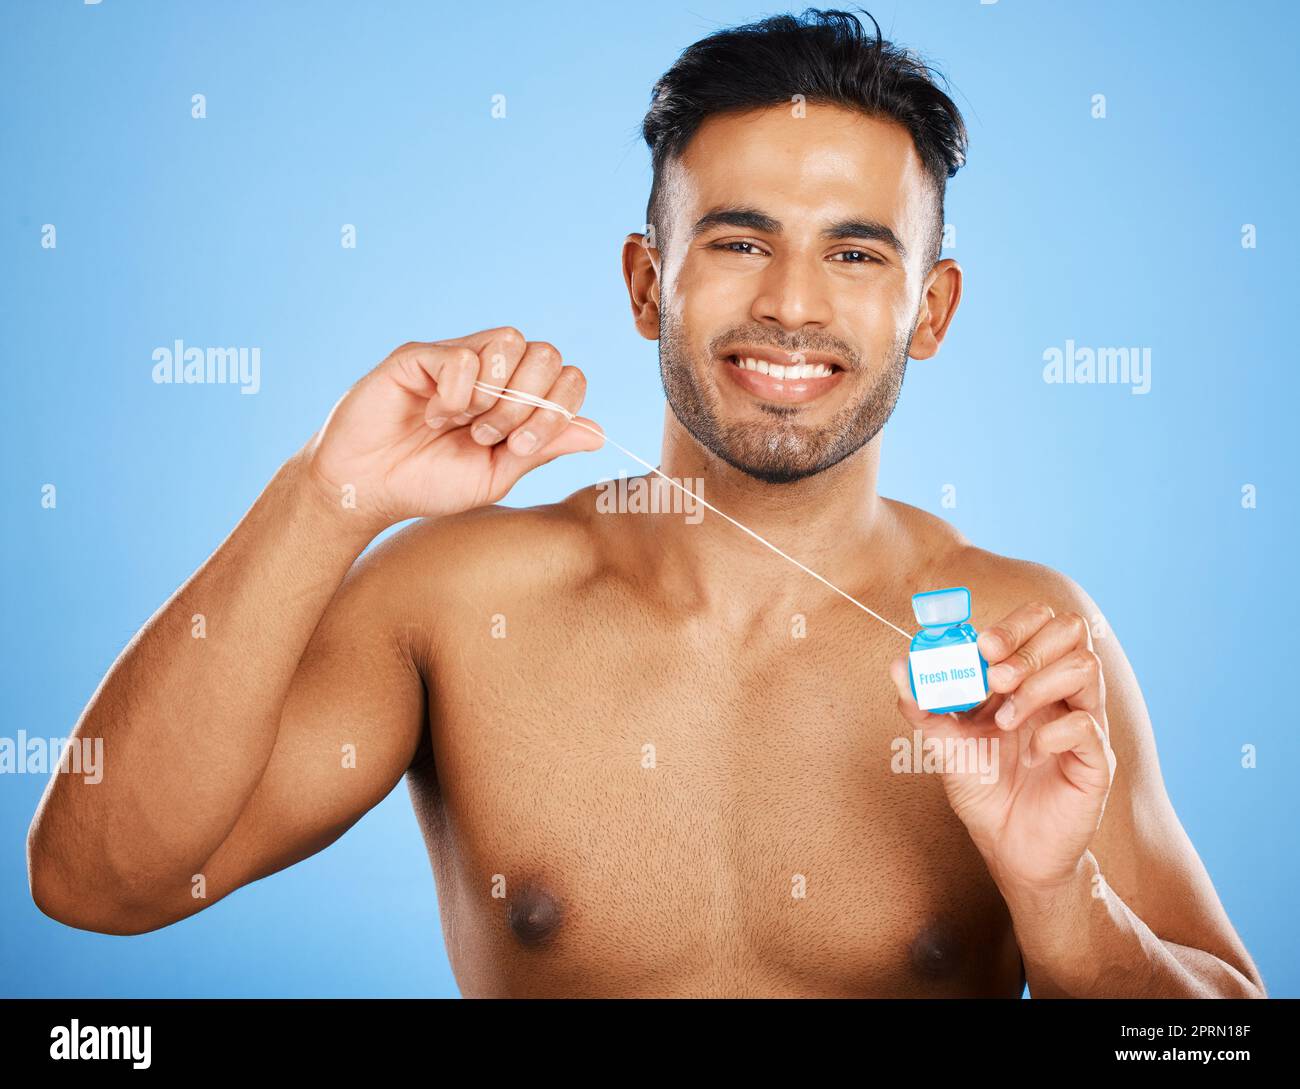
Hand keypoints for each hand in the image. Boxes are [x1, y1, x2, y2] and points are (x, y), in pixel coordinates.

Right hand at [299, 327, 603, 531]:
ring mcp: (457, 359)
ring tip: (466, 425)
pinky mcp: (421, 356)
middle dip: (529, 404)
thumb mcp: (497, 474)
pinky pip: (464, 356)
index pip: (566, 376)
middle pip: (546, 353)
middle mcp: (491, 371)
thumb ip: (544, 449)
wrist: (368, 489)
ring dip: (497, 394)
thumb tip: (599, 433)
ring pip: (511, 341)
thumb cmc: (429, 483)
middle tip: (492, 438)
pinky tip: (434, 415)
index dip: (557, 410)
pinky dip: (457, 393)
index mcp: (516, 397)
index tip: (523, 448)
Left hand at [888, 602, 1115, 894]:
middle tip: (995, 679)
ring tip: (1006, 720)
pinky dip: (1053, 733)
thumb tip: (899, 666)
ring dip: (1038, 685)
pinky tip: (1029, 756)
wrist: (1007, 846)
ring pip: (1085, 667)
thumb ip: (923, 705)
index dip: (1012, 625)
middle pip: (1070, 630)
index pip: (1038, 621)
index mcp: (1027, 678)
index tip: (982, 647)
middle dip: (1027, 647)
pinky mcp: (1096, 760)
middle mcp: (1059, 692)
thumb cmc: (983, 787)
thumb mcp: (943, 743)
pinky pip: (1087, 725)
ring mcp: (1082, 722)